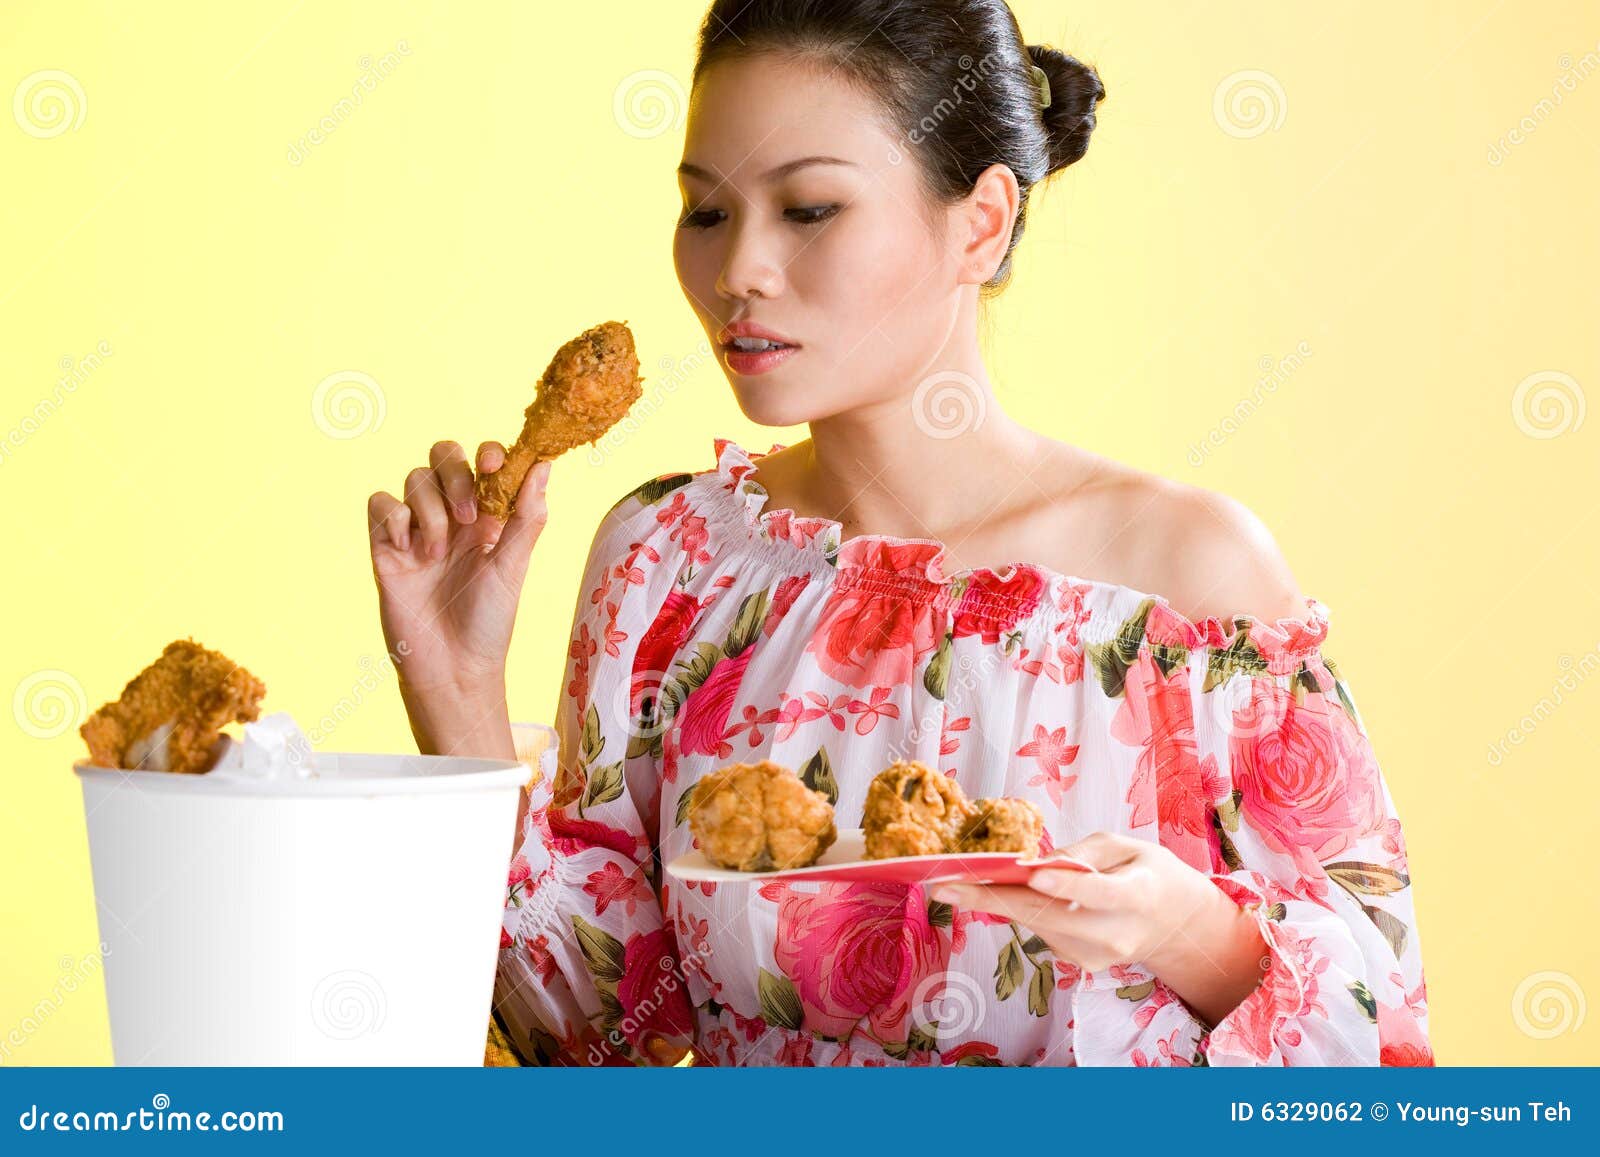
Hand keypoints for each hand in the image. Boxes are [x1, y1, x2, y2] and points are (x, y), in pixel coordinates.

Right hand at [366, 440, 550, 749]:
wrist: (451, 667)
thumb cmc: (489, 622)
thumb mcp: (514, 567)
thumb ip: (528, 516)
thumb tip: (544, 464)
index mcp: (489, 515)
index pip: (485, 461)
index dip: (490, 453)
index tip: (495, 466)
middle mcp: (452, 516)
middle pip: (445, 456)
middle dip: (456, 476)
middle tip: (468, 517)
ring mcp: (418, 529)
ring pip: (415, 478)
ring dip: (430, 507)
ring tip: (439, 552)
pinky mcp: (386, 546)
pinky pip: (381, 503)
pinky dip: (395, 517)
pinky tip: (411, 551)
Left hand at [931, 832, 1228, 973]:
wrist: (1173, 924)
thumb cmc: (1147, 872)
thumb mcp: (1128, 846)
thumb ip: (1085, 852)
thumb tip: (1038, 862)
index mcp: (1137, 896)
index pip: (1099, 893)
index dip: (1066, 886)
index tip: (1033, 875)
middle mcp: (1116, 934)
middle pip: (1049, 916)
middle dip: (993, 899)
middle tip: (945, 886)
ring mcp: (1097, 956)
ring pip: (1036, 924)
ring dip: (994, 902)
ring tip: (954, 883)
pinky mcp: (1079, 963)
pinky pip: (1040, 931)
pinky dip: (1019, 909)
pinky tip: (1006, 892)